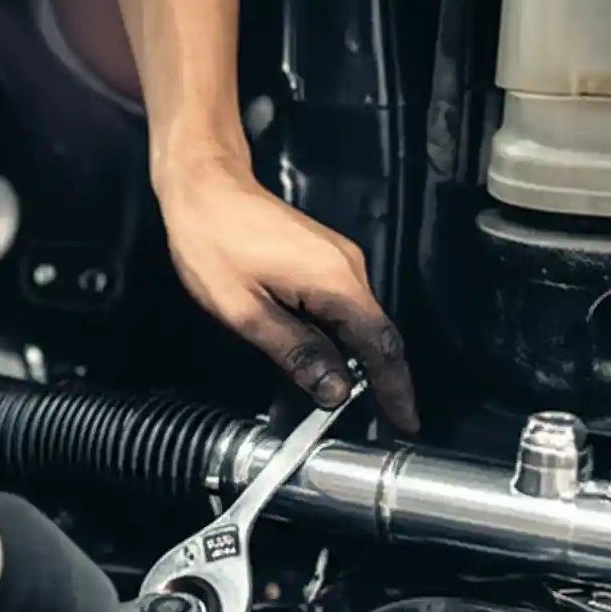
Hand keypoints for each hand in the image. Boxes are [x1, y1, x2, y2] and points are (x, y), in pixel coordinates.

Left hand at [156, 160, 419, 431]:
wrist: (204, 186)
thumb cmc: (213, 243)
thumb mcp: (245, 311)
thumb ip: (295, 352)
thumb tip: (336, 391)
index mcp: (335, 281)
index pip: (380, 346)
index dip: (395, 389)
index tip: (405, 422)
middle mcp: (348, 269)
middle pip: (373, 337)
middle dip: (373, 384)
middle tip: (370, 425)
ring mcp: (337, 261)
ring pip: (353, 325)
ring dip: (344, 364)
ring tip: (319, 405)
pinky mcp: (322, 259)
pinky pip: (336, 308)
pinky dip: (329, 340)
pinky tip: (306, 364)